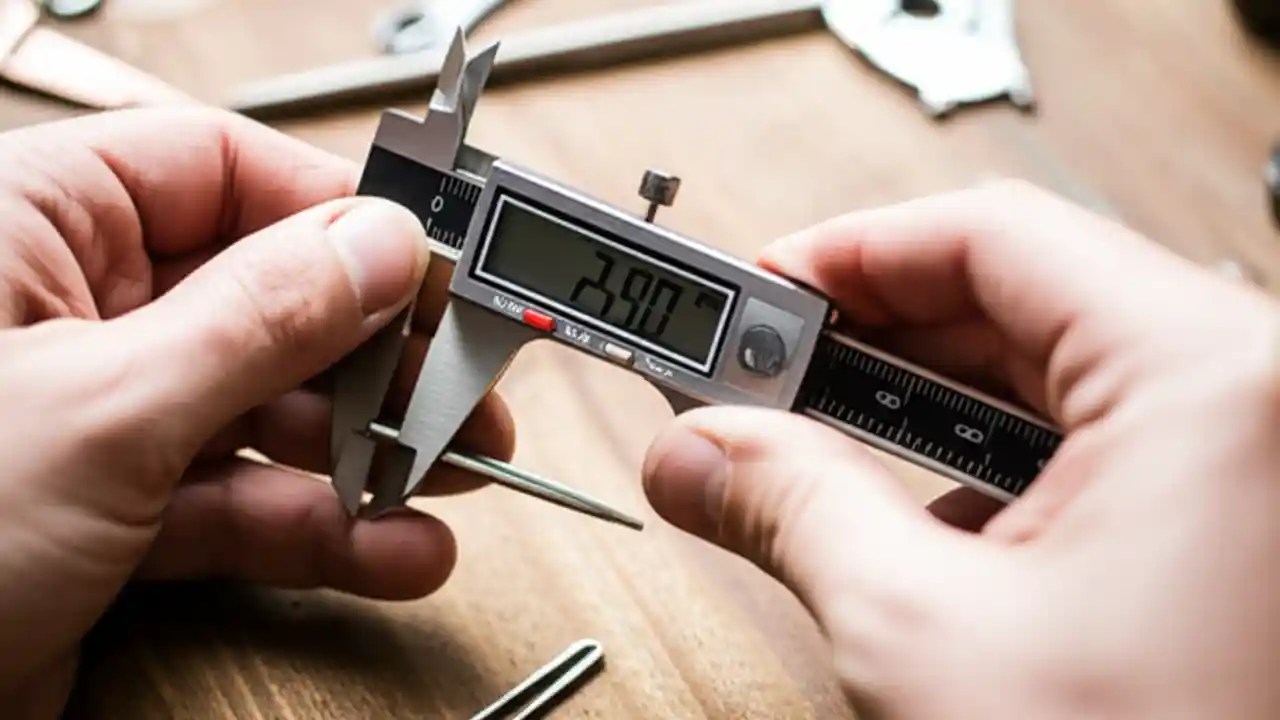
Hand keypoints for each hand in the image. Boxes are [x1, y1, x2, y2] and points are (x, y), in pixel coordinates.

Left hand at [0, 108, 511, 716]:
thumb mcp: (103, 409)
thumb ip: (258, 319)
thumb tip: (375, 246)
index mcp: (28, 226)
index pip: (220, 172)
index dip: (336, 214)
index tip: (430, 262)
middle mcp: (68, 311)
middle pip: (264, 299)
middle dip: (372, 358)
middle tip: (459, 389)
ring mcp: (98, 416)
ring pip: (263, 411)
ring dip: (364, 459)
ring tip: (444, 481)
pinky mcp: (115, 511)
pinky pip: (241, 501)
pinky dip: (321, 532)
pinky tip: (388, 547)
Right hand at [643, 181, 1279, 717]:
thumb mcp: (921, 637)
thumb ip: (789, 510)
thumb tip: (703, 452)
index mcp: (1211, 383)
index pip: (993, 235)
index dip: (854, 253)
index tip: (764, 291)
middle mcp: (1254, 401)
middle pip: (1022, 298)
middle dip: (874, 339)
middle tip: (766, 376)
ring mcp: (1252, 461)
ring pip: (1055, 374)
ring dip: (922, 407)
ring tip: (821, 444)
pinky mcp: (1235, 518)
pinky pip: (1097, 445)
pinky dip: (990, 464)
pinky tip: (927, 519)